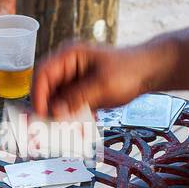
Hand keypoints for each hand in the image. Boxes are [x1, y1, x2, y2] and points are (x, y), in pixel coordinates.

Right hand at [31, 42, 166, 118]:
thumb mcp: (102, 86)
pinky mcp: (81, 92)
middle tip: (49, 128)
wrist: (150, 72)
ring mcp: (74, 80)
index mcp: (69, 56)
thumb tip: (54, 112)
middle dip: (47, 108)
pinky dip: (72, 118)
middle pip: (46, 88)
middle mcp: (67, 67)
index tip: (42, 114)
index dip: (38, 95)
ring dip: (60, 116)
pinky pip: (69, 107)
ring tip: (65, 130)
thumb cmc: (128, 71)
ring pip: (56, 100)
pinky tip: (80, 128)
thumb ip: (76, 98)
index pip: (43, 74)